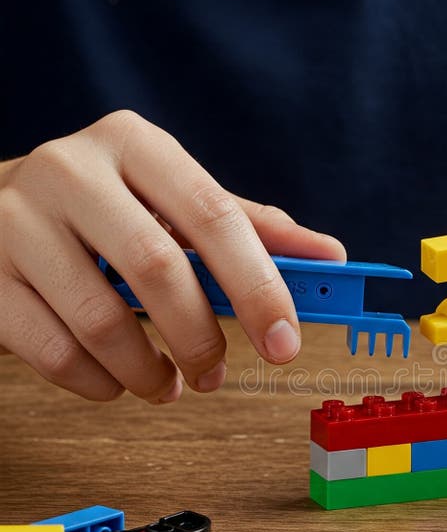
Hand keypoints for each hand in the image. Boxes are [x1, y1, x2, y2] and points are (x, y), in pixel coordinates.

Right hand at [0, 110, 345, 401]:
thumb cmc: (109, 211)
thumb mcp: (177, 203)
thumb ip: (251, 227)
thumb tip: (331, 256)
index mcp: (135, 145)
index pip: (216, 218)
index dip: (260, 286)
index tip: (285, 344)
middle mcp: (71, 171)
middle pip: (158, 270)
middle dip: (200, 339)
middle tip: (216, 375)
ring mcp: (15, 221)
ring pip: (102, 321)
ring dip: (149, 372)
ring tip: (168, 386)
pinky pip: (54, 352)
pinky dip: (98, 384)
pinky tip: (114, 381)